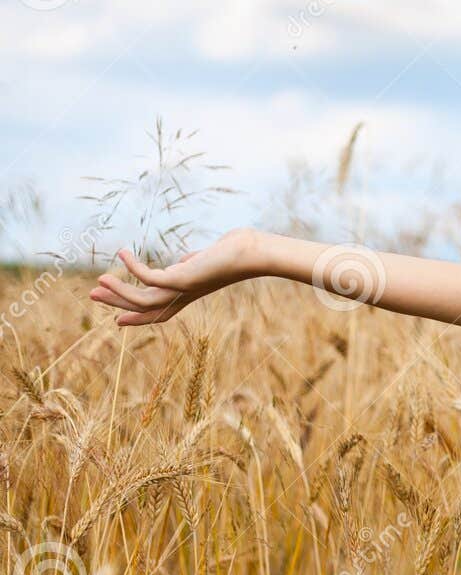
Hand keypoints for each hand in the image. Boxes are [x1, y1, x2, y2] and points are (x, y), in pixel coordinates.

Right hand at [89, 228, 259, 325]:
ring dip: (119, 292)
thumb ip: (194, 263)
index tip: (118, 321)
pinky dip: (133, 267)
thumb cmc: (235, 253)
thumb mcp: (209, 259)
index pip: (159, 311)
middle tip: (92, 294)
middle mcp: (184, 295)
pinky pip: (150, 278)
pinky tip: (123, 253)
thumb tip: (187, 260)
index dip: (137, 318)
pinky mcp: (184, 279)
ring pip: (143, 299)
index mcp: (188, 293)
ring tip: (99, 280)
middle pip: (145, 308)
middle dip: (118, 303)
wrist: (254, 253)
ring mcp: (183, 289)